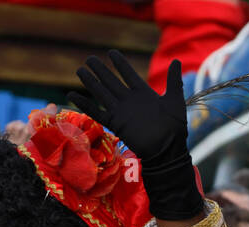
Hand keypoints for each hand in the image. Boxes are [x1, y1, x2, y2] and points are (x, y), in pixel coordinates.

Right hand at [71, 52, 202, 221]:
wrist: (167, 151)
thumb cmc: (175, 128)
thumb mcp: (175, 101)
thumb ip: (174, 81)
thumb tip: (177, 60)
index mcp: (143, 93)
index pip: (128, 74)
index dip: (120, 63)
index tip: (112, 52)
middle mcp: (129, 100)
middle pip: (111, 81)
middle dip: (100, 69)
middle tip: (90, 58)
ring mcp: (121, 111)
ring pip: (102, 93)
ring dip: (91, 82)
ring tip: (80, 70)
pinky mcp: (115, 124)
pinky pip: (97, 112)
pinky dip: (84, 105)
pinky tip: (71, 96)